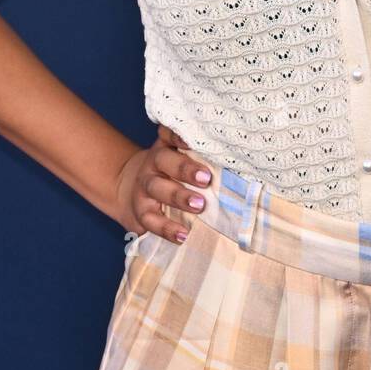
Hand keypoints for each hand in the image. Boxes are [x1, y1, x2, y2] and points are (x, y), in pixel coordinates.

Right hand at [114, 124, 212, 243]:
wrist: (128, 190)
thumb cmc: (170, 174)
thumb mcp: (181, 160)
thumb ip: (204, 159)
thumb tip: (242, 165)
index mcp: (166, 148)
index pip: (169, 134)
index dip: (179, 135)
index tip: (192, 141)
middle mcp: (153, 164)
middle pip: (164, 161)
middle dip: (186, 169)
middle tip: (206, 179)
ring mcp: (145, 187)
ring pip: (157, 188)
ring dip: (179, 197)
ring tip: (199, 205)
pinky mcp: (141, 211)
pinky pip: (151, 220)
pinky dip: (167, 228)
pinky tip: (183, 234)